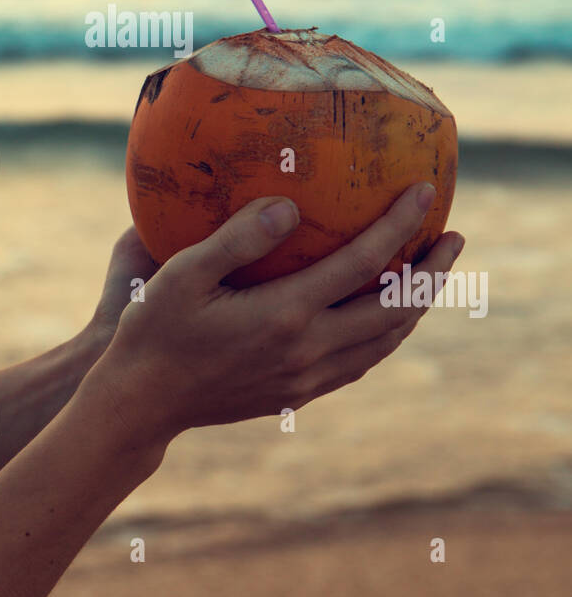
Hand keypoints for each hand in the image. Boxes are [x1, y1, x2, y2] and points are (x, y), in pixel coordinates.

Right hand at [87, 183, 463, 443]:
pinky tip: (383, 314)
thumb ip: (238, 238)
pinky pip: (361, 362)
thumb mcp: (182, 273)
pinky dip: (386, 333)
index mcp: (286, 314)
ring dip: (416, 306)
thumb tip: (289, 206)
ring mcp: (306, 378)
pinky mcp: (297, 394)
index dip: (401, 225)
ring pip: (384, 341)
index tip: (426, 192)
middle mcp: (308, 350)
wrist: (141, 404)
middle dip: (434, 272)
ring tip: (430, 273)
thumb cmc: (152, 329)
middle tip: (454, 237)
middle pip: (396, 309)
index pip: (365, 263)